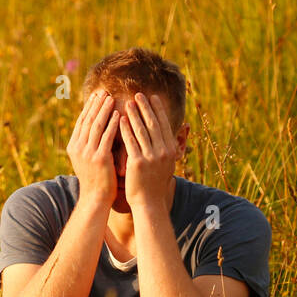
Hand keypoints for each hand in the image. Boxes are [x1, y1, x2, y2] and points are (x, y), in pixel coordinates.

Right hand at [66, 90, 120, 209]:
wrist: (96, 198)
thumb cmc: (96, 178)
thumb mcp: (87, 158)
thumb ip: (89, 143)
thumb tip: (95, 126)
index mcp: (74, 146)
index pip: (81, 121)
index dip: (89, 107)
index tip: (97, 95)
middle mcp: (78, 148)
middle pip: (87, 120)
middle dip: (96, 104)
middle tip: (104, 91)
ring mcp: (87, 153)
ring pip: (96, 125)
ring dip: (104, 110)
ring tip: (111, 98)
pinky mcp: (99, 159)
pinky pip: (106, 137)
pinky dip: (112, 124)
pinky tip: (118, 115)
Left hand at [119, 93, 177, 207]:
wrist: (148, 202)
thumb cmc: (154, 182)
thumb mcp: (166, 163)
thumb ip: (167, 146)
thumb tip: (176, 129)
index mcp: (171, 149)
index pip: (164, 124)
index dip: (158, 109)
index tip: (152, 96)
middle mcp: (164, 151)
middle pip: (153, 124)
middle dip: (146, 107)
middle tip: (138, 94)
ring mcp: (152, 157)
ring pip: (142, 130)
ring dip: (135, 114)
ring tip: (127, 102)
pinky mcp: (138, 163)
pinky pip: (130, 142)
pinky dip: (125, 129)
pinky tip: (120, 120)